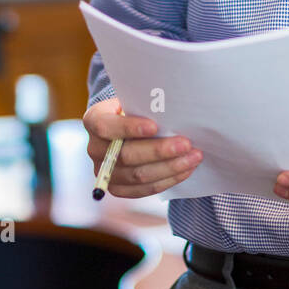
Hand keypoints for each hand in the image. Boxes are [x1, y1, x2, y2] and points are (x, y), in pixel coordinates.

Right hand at [83, 97, 203, 197]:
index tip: (154, 126)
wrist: (126, 126)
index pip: (106, 126)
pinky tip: (185, 170)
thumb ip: (145, 104)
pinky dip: (167, 180)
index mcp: (94, 120)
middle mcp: (94, 149)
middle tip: (186, 144)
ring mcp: (104, 172)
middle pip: (126, 155)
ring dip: (169, 168)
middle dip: (159, 151)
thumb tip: (173, 110)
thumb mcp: (135, 99)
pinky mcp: (117, 188)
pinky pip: (143, 189)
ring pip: (137, 176)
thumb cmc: (135, 108)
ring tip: (193, 157)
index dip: (129, 128)